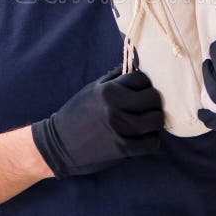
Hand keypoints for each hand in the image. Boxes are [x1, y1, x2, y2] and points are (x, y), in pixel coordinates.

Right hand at [31, 65, 163, 177]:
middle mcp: (115, 108)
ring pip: (156, 120)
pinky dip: (151, 140)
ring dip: (154, 119)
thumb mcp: (92, 89)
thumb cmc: (76, 114)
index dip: (145, 83)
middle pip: (153, 98)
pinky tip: (143, 137)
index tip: (141, 90)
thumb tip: (136, 66)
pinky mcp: (123, 150)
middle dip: (153, 101)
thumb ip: (115, 78)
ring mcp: (120, 130)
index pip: (142, 79)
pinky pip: (152, 143)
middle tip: (147, 106)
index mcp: (108, 90)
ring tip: (147, 121)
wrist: (59, 145)